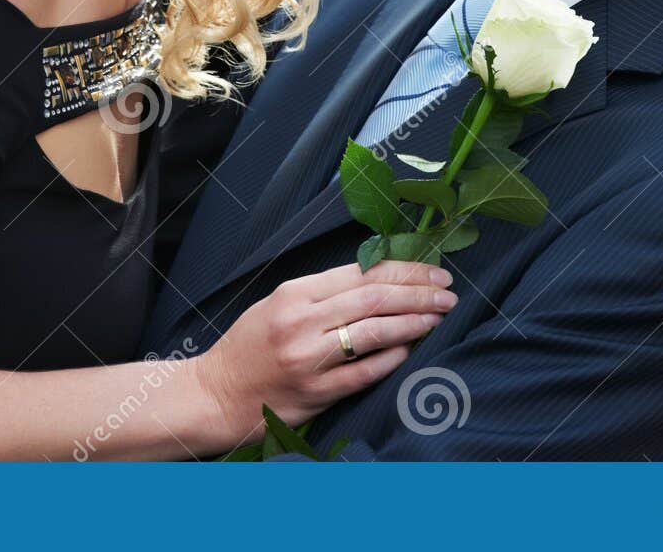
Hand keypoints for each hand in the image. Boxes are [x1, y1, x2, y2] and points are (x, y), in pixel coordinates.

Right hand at [195, 260, 456, 441]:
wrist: (215, 394)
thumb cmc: (249, 346)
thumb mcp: (279, 304)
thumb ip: (324, 292)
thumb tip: (380, 279)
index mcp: (294, 293)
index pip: (361, 272)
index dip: (403, 270)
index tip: (432, 271)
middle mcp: (301, 322)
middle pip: (374, 298)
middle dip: (418, 293)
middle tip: (447, 292)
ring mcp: (308, 359)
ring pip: (374, 332)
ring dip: (413, 322)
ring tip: (439, 316)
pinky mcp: (315, 393)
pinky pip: (364, 373)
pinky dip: (392, 358)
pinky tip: (411, 349)